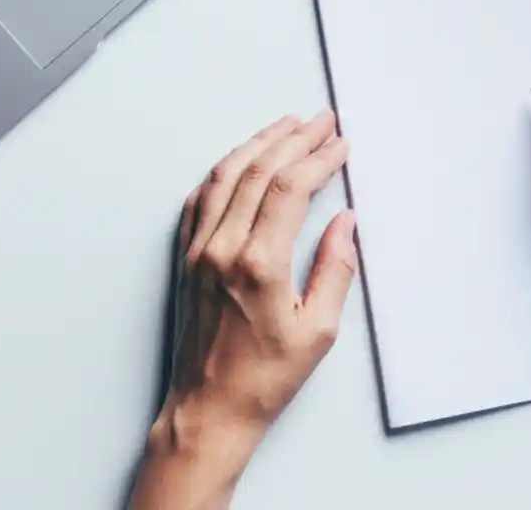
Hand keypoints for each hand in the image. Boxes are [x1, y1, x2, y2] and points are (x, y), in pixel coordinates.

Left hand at [130, 111, 356, 509]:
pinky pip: (200, 199)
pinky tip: (239, 160)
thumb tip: (346, 224)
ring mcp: (198, 251)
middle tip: (320, 120)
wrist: (208, 409)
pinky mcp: (185, 260)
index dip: (319, 159)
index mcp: (259, 264)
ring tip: (284, 125)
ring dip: (257, 144)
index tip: (340, 144)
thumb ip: (334, 269)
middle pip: (259, 171)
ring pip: (225, 176)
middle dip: (293, 138)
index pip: (291, 189)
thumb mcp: (318, 331)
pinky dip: (223, 170)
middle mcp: (222, 249)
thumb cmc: (262, 379)